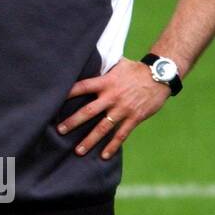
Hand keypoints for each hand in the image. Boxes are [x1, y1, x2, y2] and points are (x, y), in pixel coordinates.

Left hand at [56, 56, 170, 158]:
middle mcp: (112, 97)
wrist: (160, 76)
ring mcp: (123, 109)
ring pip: (103, 127)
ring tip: (78, 151)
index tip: (54, 100)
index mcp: (106, 82)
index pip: (83, 87)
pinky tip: (104, 156)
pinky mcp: (134, 118)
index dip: (68, 93)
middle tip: (60, 131)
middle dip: (73, 122)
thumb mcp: (119, 64)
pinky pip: (121, 134)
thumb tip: (89, 59)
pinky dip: (112, 146)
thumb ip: (104, 67)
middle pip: (88, 111)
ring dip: (89, 140)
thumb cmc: (137, 70)